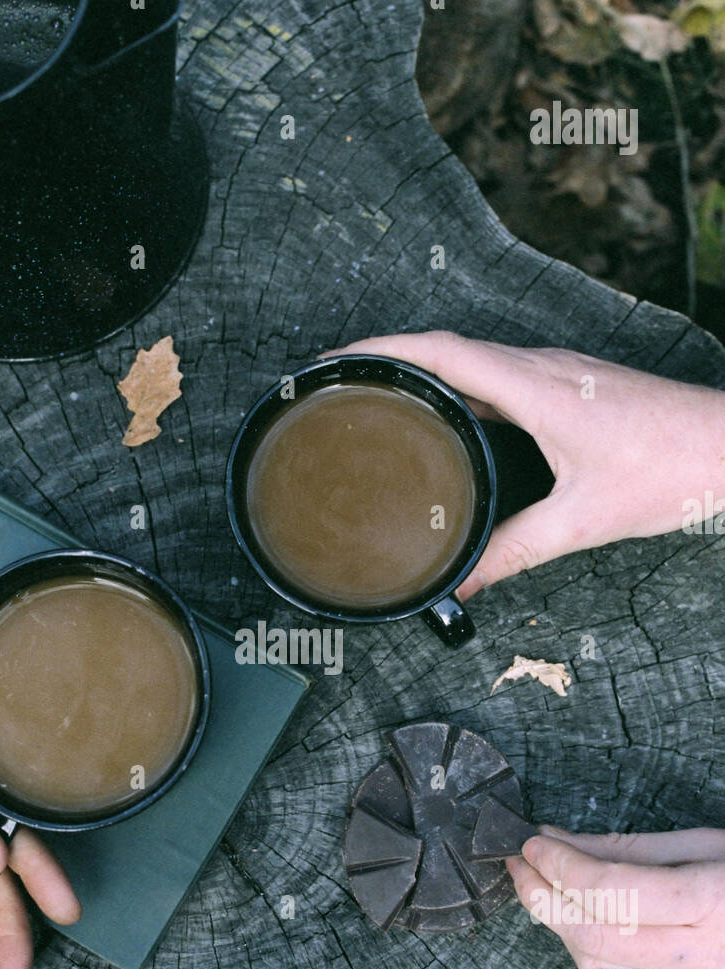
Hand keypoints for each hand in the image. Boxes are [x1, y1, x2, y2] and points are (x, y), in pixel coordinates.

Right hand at [328, 332, 724, 597]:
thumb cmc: (673, 469)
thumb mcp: (582, 521)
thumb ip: (514, 552)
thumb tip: (463, 581)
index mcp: (536, 387)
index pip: (440, 350)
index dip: (380, 349)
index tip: (335, 359)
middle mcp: (542, 368)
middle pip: (447, 347)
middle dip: (387, 358)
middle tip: (341, 382)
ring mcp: (557, 372)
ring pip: (475, 361)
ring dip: (425, 371)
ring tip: (381, 396)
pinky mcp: (570, 385)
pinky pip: (499, 376)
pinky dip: (461, 388)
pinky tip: (450, 418)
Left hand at [507, 826, 724, 968]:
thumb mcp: (709, 845)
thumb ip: (631, 850)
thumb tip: (561, 843)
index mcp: (714, 906)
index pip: (610, 892)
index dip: (560, 867)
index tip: (531, 844)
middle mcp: (705, 962)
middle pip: (594, 939)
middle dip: (543, 900)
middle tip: (520, 865)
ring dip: (562, 929)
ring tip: (547, 889)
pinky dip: (595, 956)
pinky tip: (587, 925)